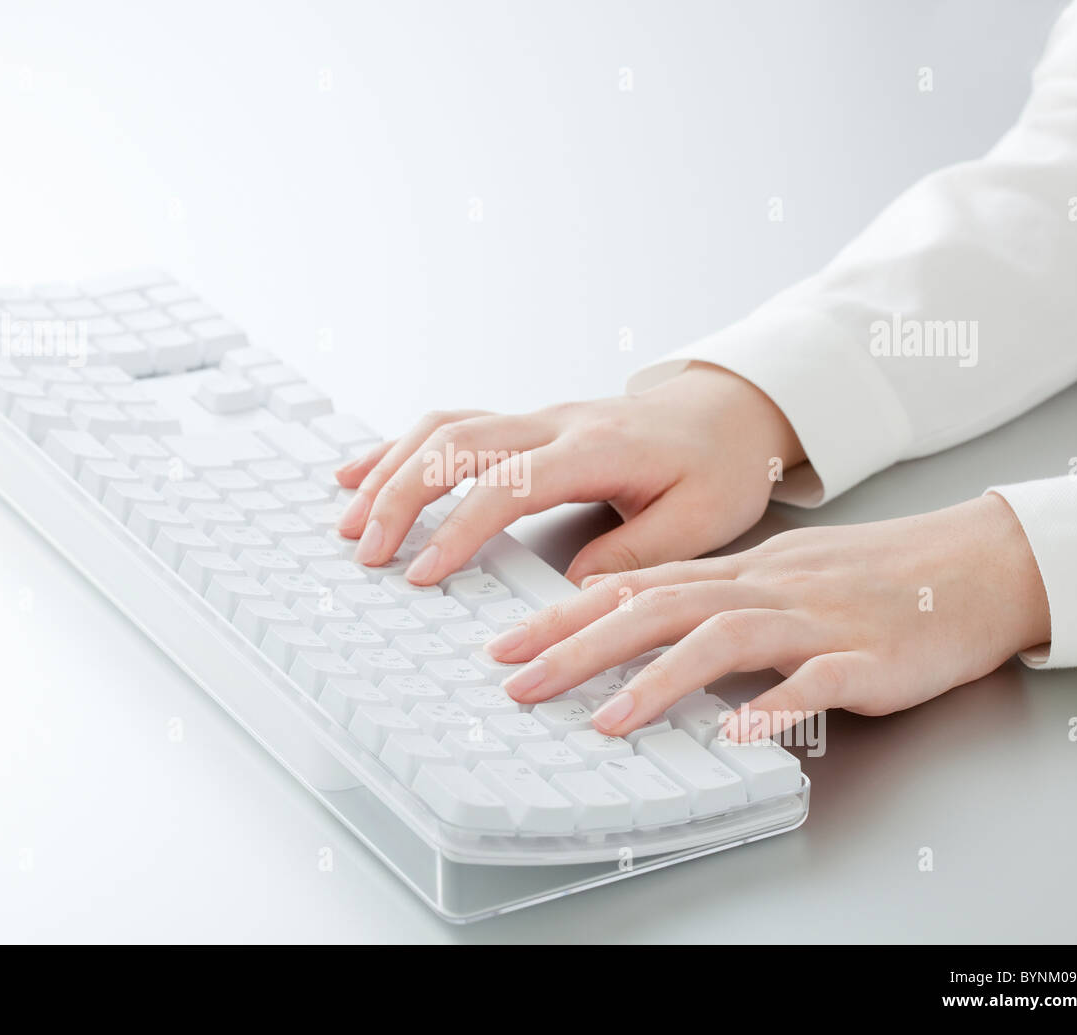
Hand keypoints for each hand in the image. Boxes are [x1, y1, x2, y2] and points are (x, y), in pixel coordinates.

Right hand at [334, 363, 804, 585]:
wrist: (727, 412)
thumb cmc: (717, 465)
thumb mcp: (698, 521)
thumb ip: (632, 556)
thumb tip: (566, 591)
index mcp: (597, 448)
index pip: (509, 483)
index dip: (460, 527)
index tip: (425, 573)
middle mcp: (555, 424)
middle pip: (456, 442)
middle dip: (400, 495)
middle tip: (366, 551)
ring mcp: (535, 419)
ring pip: (443, 428)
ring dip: (389, 470)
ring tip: (349, 520)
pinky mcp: (524, 426)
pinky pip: (450, 425)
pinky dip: (399, 448)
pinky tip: (361, 472)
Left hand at [486, 494, 1051, 738]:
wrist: (970, 565)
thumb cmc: (867, 578)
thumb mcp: (774, 580)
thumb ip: (707, 601)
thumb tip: (631, 618)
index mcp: (736, 574)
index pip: (633, 587)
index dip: (563, 615)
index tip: (504, 645)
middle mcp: (763, 590)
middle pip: (657, 609)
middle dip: (581, 646)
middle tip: (518, 683)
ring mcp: (814, 621)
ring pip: (723, 639)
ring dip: (659, 681)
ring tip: (606, 722)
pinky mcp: (867, 656)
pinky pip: (816, 681)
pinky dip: (776, 705)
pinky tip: (739, 734)